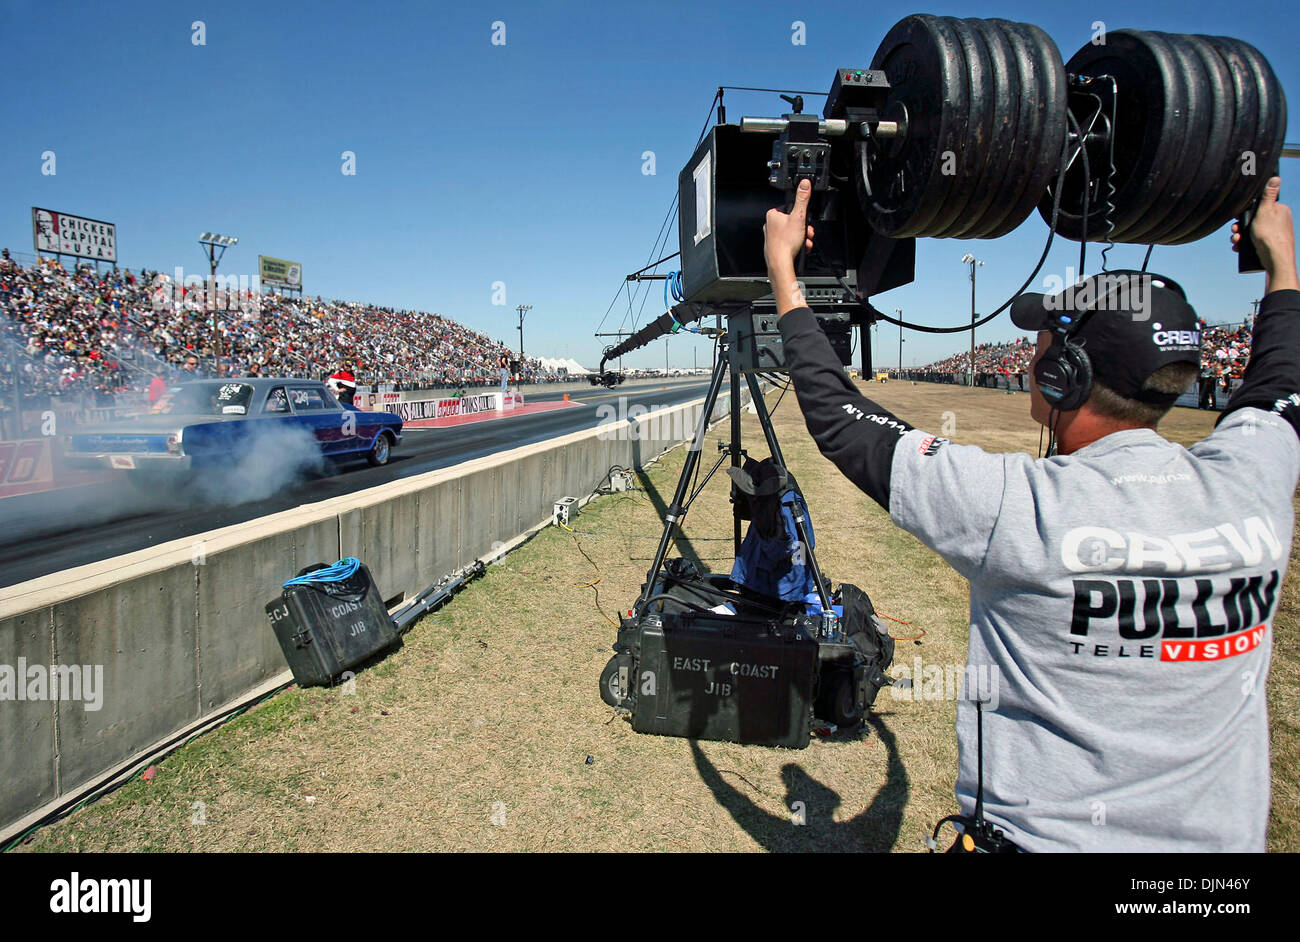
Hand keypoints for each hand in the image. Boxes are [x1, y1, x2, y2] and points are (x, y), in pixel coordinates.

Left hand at [764, 178, 814, 273]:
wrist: (780, 263)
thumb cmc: (785, 243)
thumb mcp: (799, 217)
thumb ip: (802, 199)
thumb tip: (804, 184)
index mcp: (773, 215)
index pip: (790, 209)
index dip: (800, 215)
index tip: (805, 220)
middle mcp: (770, 225)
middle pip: (793, 222)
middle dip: (803, 229)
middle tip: (807, 233)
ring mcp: (772, 237)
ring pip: (793, 233)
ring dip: (802, 238)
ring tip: (804, 243)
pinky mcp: (775, 247)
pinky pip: (790, 243)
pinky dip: (797, 246)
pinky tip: (800, 249)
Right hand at [1233, 176, 1298, 291]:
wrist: (1276, 259)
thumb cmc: (1271, 235)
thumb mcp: (1265, 211)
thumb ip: (1268, 195)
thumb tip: (1275, 178)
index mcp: (1280, 211)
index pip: (1259, 208)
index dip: (1245, 214)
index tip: (1237, 220)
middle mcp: (1280, 222)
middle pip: (1254, 221)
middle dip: (1241, 228)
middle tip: (1235, 233)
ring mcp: (1276, 234)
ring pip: (1253, 233)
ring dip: (1241, 238)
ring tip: (1236, 242)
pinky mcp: (1271, 245)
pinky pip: (1256, 242)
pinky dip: (1246, 245)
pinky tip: (1240, 249)